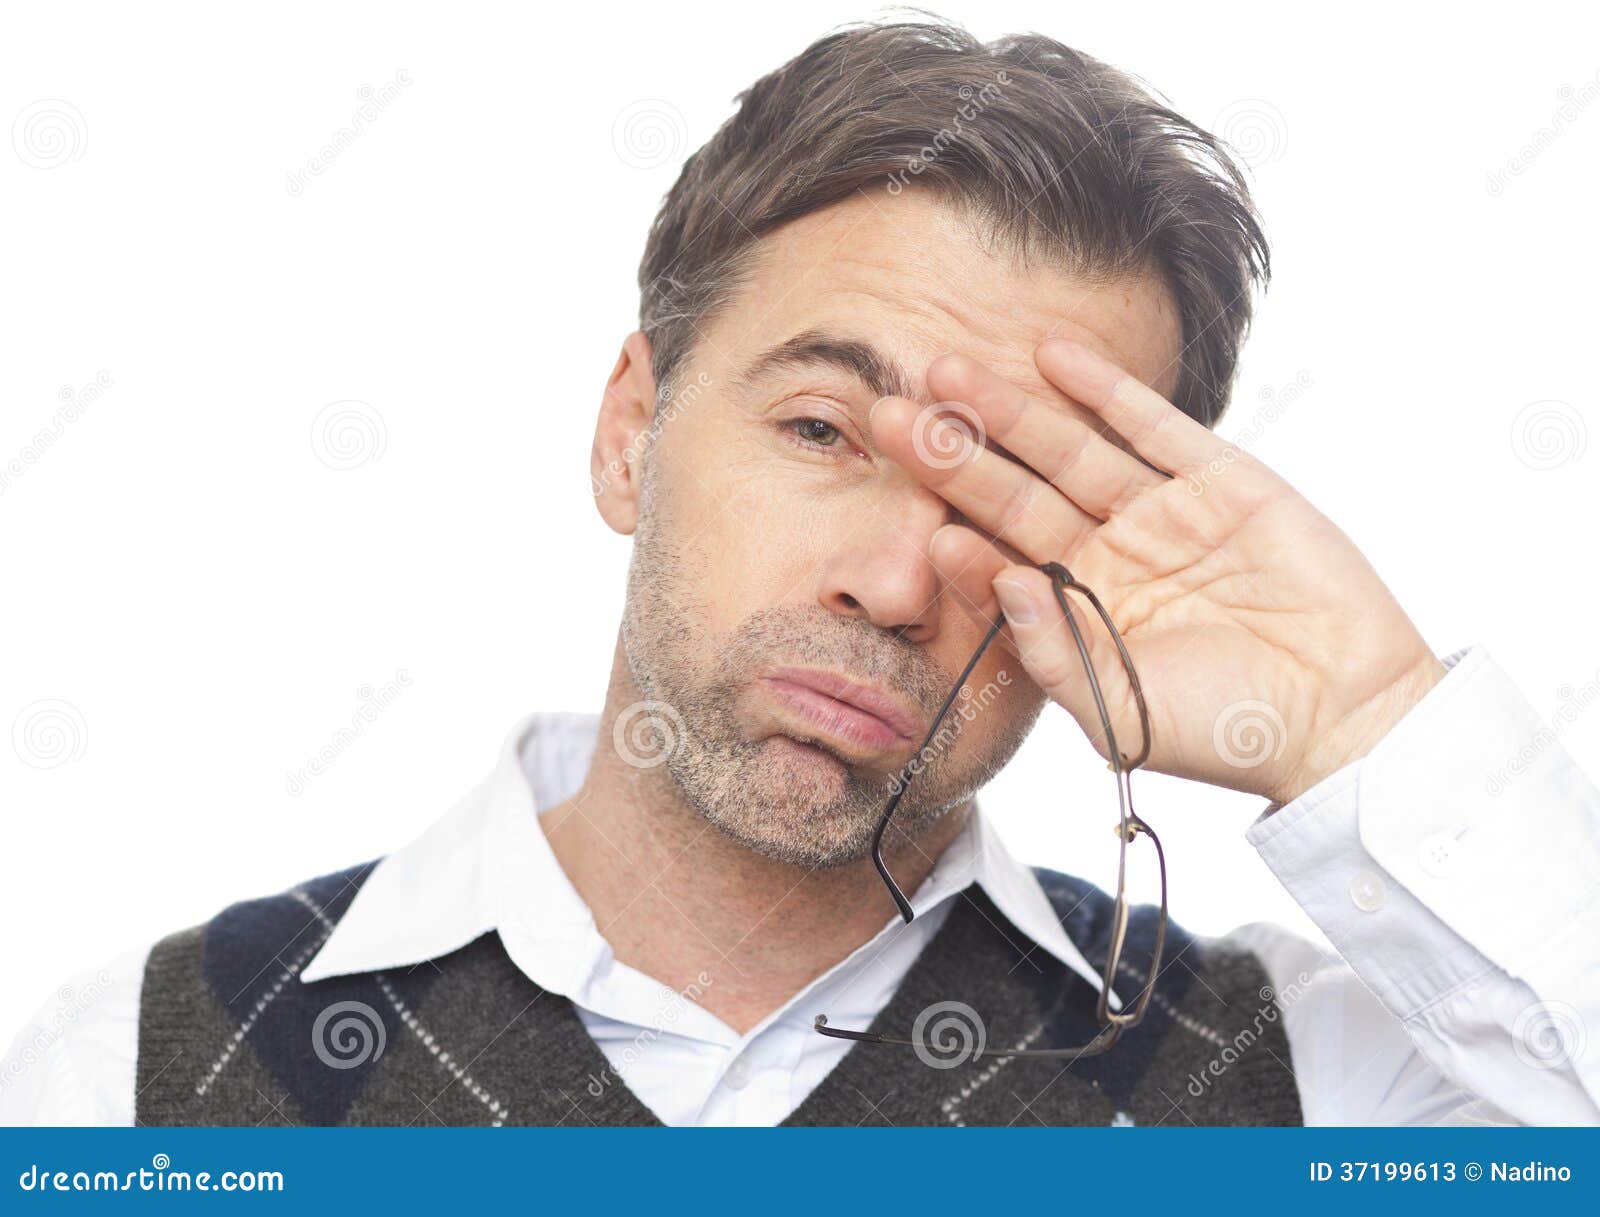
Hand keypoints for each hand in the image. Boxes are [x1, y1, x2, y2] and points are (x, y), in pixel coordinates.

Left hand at [870, 339, 1445, 804]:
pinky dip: (1106, 388)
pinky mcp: (1223, 481)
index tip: (897, 503)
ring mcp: (1164, 514)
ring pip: (1070, 449)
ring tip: (949, 369)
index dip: (951, 527)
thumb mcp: (1117, 710)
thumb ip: (1053, 649)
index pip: (999, 557)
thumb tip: (994, 579)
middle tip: (891, 414)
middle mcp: (1112, 555)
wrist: (1342, 720)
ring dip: (1010, 410)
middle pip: (1017, 491)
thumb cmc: (1226, 731)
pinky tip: (1051, 355)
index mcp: (1080, 611)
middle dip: (954, 453)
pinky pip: (1153, 426)